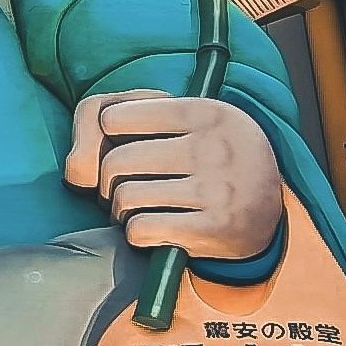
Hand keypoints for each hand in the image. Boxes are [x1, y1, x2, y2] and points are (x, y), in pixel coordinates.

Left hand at [66, 91, 283, 259]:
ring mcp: (216, 189)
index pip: (113, 117)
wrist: (270, 212)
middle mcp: (213, 147)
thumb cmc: (214, 159)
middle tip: (126, 190)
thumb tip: (75, 170)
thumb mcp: (190, 122)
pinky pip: (140, 230)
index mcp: (205, 111)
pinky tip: (156, 229)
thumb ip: (128, 119)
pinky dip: (137, 233)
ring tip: (142, 210)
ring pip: (124, 199)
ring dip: (122, 212)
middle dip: (109, 183)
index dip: (107, 139)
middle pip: (114, 163)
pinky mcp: (214, 228)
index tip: (124, 149)